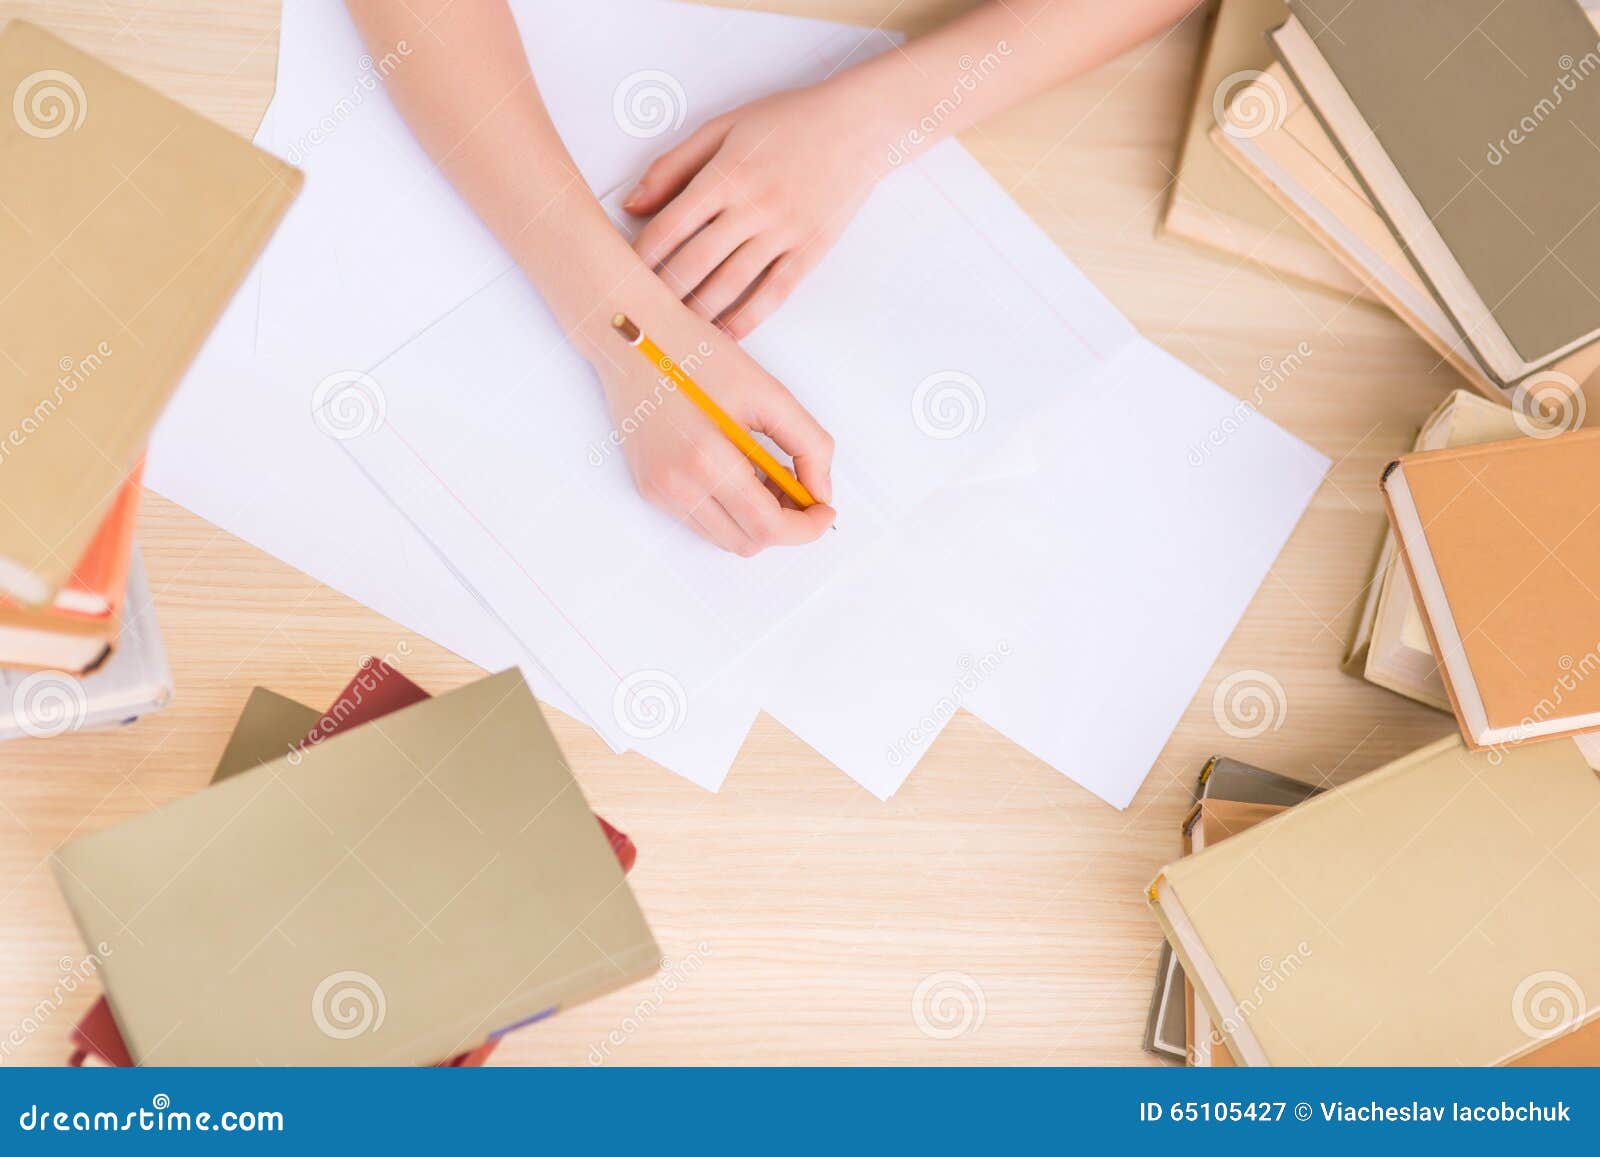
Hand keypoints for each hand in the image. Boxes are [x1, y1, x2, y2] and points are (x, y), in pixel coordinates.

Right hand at [586, 286, 835, 555]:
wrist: (633, 338)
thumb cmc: (698, 355)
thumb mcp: (768, 391)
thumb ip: (807, 443)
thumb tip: (820, 491)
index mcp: (706, 459)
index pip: (767, 526)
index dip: (806, 528)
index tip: (825, 510)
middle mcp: (676, 485)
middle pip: (748, 542)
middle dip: (785, 526)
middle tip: (802, 490)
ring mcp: (659, 491)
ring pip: (725, 539)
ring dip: (757, 521)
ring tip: (770, 478)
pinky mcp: (650, 489)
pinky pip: (702, 522)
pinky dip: (730, 511)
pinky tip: (740, 475)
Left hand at [623, 83, 884, 337]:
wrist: (858, 126)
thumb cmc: (788, 121)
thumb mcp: (724, 127)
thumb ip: (674, 165)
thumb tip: (633, 205)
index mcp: (726, 174)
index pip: (670, 225)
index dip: (642, 256)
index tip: (622, 275)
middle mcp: (753, 206)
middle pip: (695, 262)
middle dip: (662, 292)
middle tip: (640, 313)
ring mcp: (783, 232)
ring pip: (730, 285)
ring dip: (697, 312)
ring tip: (673, 330)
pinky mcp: (809, 251)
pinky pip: (773, 294)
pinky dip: (746, 320)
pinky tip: (724, 335)